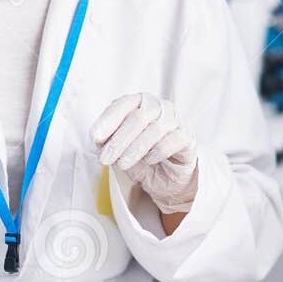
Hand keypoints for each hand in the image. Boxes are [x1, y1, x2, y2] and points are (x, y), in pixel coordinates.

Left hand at [91, 93, 198, 213]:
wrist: (165, 178)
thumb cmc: (140, 157)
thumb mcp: (118, 150)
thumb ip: (107, 141)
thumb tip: (98, 139)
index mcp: (139, 103)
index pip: (124, 104)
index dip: (108, 120)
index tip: (95, 137)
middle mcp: (159, 107)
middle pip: (139, 117)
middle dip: (118, 140)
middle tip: (105, 159)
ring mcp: (175, 121)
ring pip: (155, 129)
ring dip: (134, 149)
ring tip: (122, 165)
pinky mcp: (187, 137)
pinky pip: (173, 140)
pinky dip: (157, 151)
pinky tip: (149, 160)